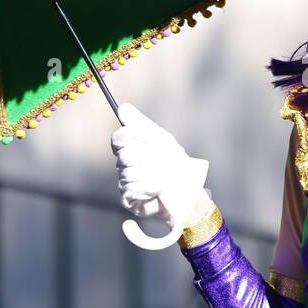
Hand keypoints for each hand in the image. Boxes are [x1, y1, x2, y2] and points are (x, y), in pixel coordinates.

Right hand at [111, 103, 209, 249]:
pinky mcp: (128, 199)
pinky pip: (133, 188)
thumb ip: (141, 124)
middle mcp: (122, 164)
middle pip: (126, 155)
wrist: (187, 188)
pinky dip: (150, 186)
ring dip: (153, 172)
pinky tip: (160, 187)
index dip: (137, 137)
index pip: (120, 138)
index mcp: (128, 148)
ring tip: (166, 175)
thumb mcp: (161, 139)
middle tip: (165, 160)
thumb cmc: (174, 162)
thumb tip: (123, 108)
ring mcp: (124, 182)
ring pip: (130, 172)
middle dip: (150, 156)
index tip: (152, 140)